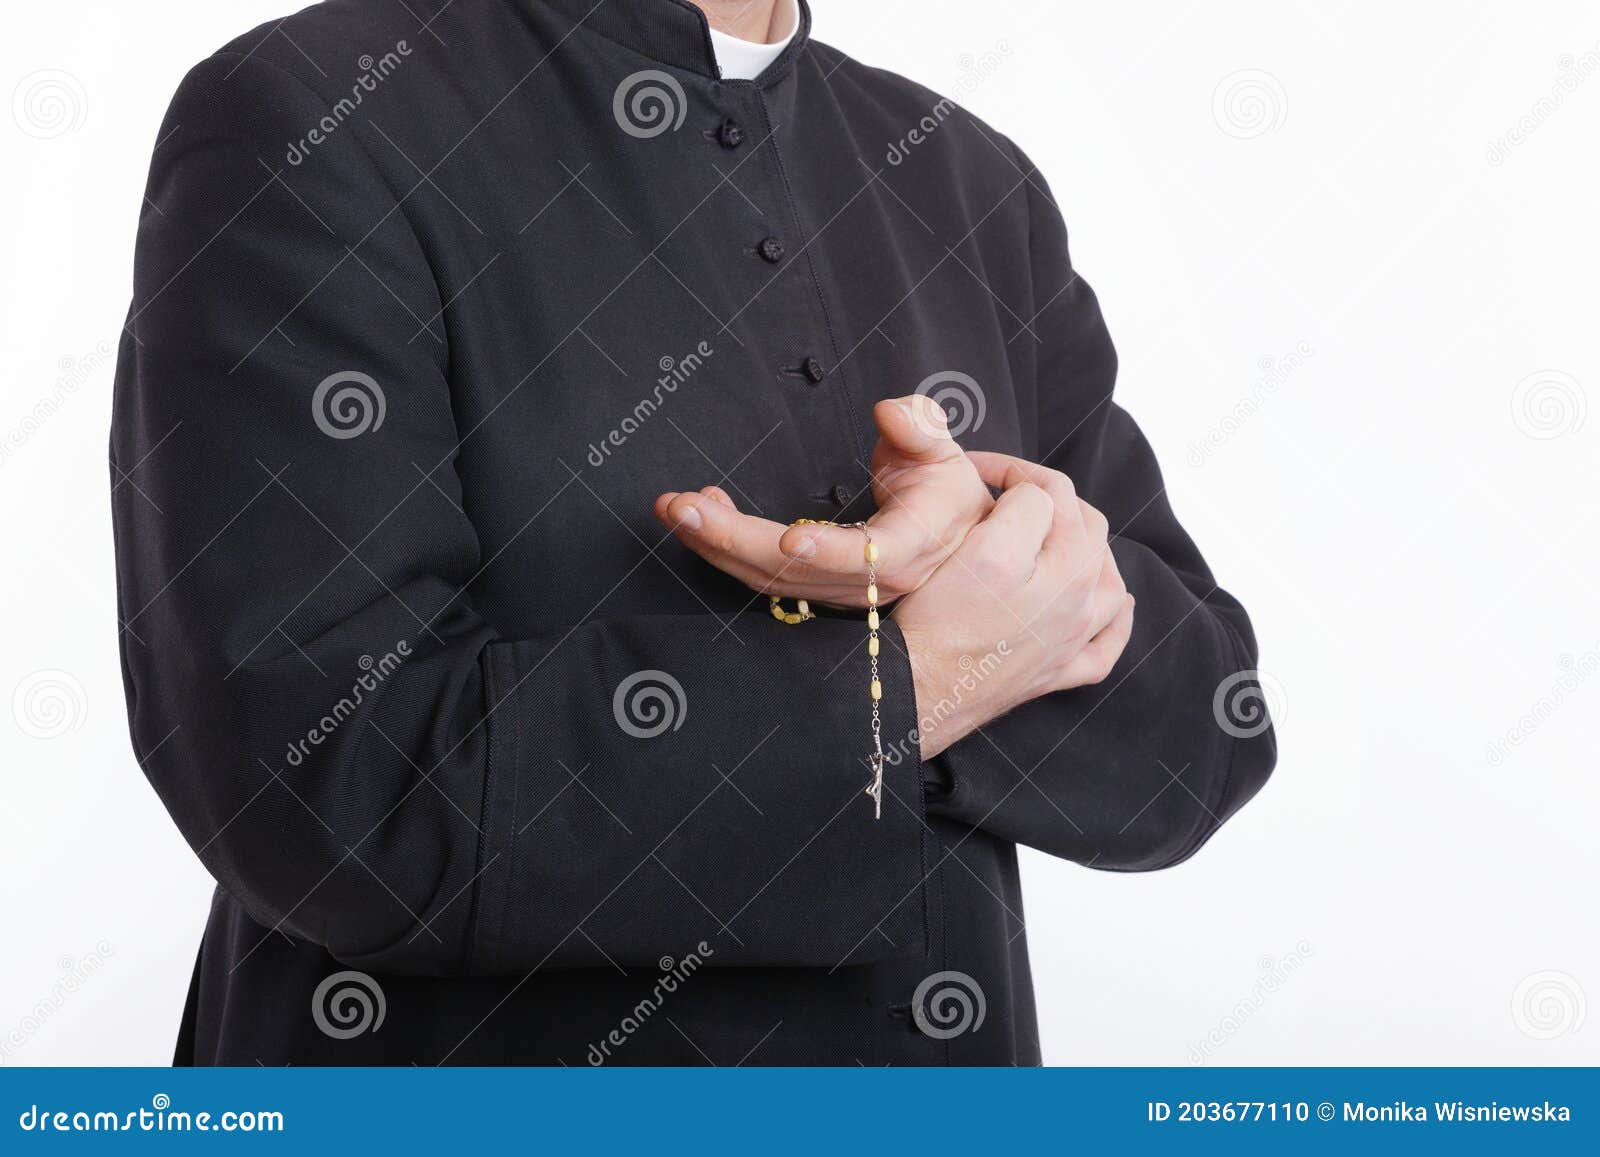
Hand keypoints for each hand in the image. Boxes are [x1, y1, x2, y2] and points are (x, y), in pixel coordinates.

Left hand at [652, 395, 992, 607]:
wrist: (947, 537)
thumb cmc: (943, 490)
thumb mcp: (943, 452)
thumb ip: (921, 427)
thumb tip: (890, 412)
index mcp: (909, 545)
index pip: (867, 556)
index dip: (828, 552)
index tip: (787, 540)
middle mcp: (870, 579)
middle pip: (794, 572)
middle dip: (732, 540)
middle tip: (681, 506)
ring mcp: (839, 591)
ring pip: (769, 579)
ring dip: (716, 544)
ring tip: (675, 507)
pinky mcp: (814, 589)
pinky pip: (763, 576)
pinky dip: (724, 547)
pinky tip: (698, 514)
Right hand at [894, 451, 1133, 759]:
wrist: (917, 692)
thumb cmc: (939, 622)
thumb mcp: (981, 547)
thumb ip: (1023, 509)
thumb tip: (1033, 498)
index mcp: (1066, 566)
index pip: (1050, 493)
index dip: (1009, 469)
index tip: (973, 469)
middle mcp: (1080, 603)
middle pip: (1088, 528)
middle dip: (1050, 500)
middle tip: (1002, 492)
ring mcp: (1073, 641)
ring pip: (1108, 582)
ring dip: (1090, 549)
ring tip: (1056, 533)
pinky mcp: (1056, 673)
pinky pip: (1106, 647)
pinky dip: (1116, 623)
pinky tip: (1114, 608)